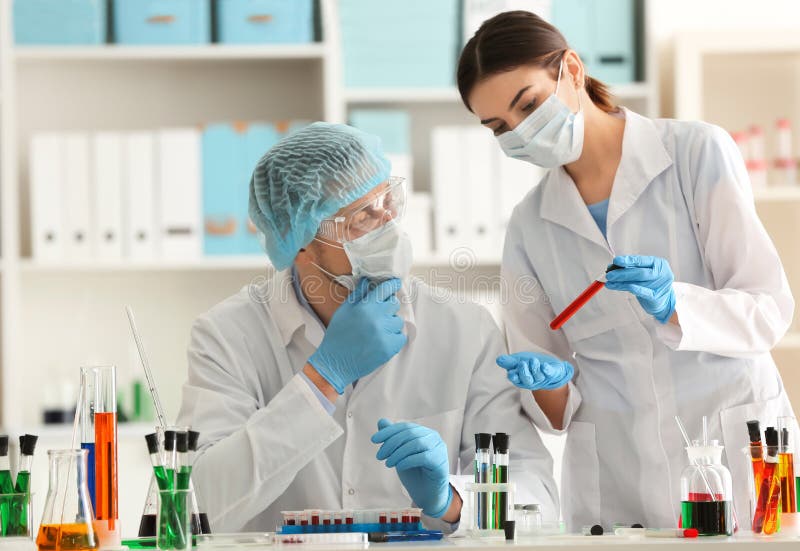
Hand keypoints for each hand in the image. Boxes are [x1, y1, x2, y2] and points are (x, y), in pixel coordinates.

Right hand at [309, 278, 406, 393]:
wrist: (336, 363)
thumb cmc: (338, 335)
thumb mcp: (344, 310)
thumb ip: (358, 294)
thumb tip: (368, 280)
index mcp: (364, 307)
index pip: (385, 290)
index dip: (392, 284)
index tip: (396, 283)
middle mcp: (376, 319)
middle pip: (394, 304)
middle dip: (387, 307)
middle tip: (378, 314)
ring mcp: (384, 334)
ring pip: (398, 321)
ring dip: (391, 323)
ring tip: (378, 330)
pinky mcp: (389, 348)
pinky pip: (401, 337)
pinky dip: (394, 337)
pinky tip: (383, 339)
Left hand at [371, 419, 452, 517]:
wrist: (427, 495)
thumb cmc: (415, 473)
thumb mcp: (399, 454)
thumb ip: (392, 438)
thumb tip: (381, 421)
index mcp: (424, 432)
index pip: (405, 427)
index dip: (388, 432)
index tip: (374, 440)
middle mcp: (433, 437)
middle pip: (410, 434)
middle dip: (391, 443)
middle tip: (380, 455)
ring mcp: (439, 448)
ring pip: (416, 444)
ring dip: (398, 453)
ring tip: (388, 463)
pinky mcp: (440, 461)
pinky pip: (423, 457)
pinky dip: (407, 460)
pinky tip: (399, 467)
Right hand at [496, 352, 573, 389]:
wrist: (550, 366)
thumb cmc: (531, 364)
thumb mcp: (518, 360)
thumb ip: (509, 361)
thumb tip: (498, 360)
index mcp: (521, 378)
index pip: (516, 379)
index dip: (514, 377)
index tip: (511, 373)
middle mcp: (532, 380)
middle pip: (527, 380)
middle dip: (524, 373)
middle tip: (522, 363)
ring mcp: (542, 378)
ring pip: (538, 377)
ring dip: (535, 368)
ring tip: (533, 360)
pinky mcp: (552, 373)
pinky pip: (550, 373)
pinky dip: (547, 370)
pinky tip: (544, 366)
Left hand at [605, 255, 675, 323]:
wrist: (664, 300)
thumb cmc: (652, 283)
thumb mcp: (644, 272)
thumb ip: (631, 268)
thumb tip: (612, 266)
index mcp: (658, 264)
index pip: (641, 260)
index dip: (627, 261)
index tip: (616, 261)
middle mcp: (661, 273)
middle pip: (639, 272)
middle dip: (622, 273)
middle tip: (609, 275)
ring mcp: (660, 286)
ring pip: (637, 283)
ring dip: (620, 283)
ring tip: (609, 283)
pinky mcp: (656, 297)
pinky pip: (641, 292)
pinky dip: (631, 289)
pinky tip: (619, 287)